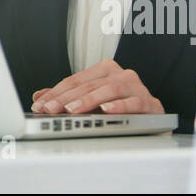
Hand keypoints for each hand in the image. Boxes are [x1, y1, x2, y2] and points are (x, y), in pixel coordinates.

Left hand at [30, 59, 163, 114]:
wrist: (155, 124)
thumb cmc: (122, 111)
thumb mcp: (92, 103)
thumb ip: (68, 98)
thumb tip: (39, 97)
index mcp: (105, 71)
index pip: (75, 80)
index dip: (56, 92)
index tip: (40, 104)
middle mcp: (120, 75)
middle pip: (88, 85)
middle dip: (66, 98)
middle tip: (51, 109)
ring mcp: (136, 87)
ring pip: (109, 90)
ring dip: (89, 100)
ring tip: (73, 110)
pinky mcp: (150, 103)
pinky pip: (133, 102)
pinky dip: (119, 106)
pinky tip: (106, 111)